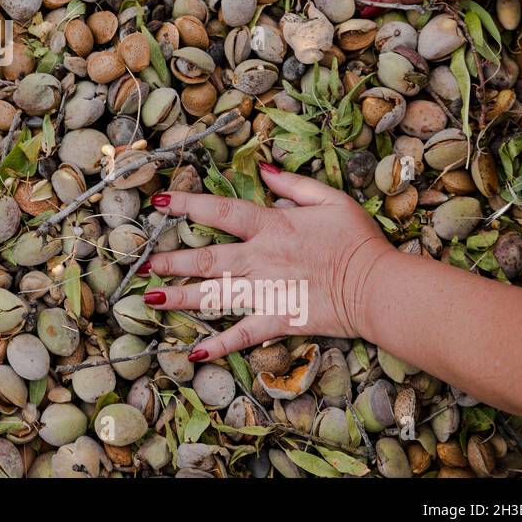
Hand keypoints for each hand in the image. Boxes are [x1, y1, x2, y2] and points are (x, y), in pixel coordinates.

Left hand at [142, 165, 390, 360]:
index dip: (189, 205)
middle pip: (206, 258)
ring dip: (180, 298)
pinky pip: (243, 334)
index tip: (161, 204)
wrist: (378, 286)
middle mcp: (260, 258)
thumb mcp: (330, 200)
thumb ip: (293, 185)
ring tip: (150, 299)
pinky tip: (195, 351)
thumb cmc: (358, 241)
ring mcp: (266, 291)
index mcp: (271, 226)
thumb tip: (262, 169)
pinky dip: (219, 344)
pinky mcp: (277, 320)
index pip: (221, 211)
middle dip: (171, 261)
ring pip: (214, 295)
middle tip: (144, 264)